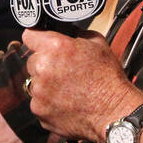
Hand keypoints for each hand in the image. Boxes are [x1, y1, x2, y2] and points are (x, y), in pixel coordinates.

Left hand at [20, 29, 142, 142]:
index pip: (29, 35)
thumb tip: (65, 31)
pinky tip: (66, 101)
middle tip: (64, 71)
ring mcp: (39, 91)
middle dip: (44, 64)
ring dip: (45, 84)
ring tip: (68, 88)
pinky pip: (38, 102)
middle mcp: (43, 68)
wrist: (113, 111)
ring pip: (34, 82)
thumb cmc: (108, 79)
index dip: (37, 39)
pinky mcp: (39, 110)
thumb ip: (74, 34)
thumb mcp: (97, 43)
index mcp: (54, 47)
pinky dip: (48, 102)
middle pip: (32, 61)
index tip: (40, 44)